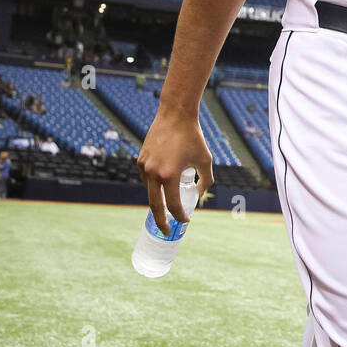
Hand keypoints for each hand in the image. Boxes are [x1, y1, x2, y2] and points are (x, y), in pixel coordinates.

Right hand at [135, 107, 213, 234]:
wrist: (175, 115)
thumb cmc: (193, 137)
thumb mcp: (205, 160)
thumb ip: (206, 180)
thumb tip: (198, 193)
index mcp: (169, 175)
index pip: (173, 204)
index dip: (180, 216)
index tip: (186, 220)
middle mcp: (153, 173)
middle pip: (154, 205)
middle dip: (161, 221)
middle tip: (167, 231)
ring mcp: (144, 167)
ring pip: (150, 191)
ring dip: (159, 200)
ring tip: (169, 204)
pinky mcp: (139, 160)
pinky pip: (147, 178)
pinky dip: (155, 185)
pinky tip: (164, 182)